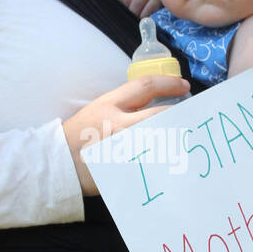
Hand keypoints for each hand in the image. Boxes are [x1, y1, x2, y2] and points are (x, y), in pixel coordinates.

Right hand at [63, 74, 189, 194]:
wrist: (59, 164)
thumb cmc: (78, 135)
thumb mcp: (97, 109)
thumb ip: (124, 104)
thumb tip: (156, 101)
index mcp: (109, 104)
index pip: (145, 86)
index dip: (169, 83)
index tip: (184, 86)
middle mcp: (118, 124)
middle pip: (160, 113)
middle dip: (181, 112)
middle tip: (193, 114)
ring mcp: (123, 148)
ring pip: (161, 137)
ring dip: (177, 135)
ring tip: (187, 135)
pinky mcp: (125, 168)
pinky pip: (152, 161)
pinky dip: (166, 157)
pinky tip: (174, 157)